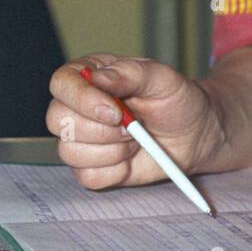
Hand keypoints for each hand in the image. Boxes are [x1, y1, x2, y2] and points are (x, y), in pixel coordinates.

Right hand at [45, 54, 221, 189]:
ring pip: (70, 152)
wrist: (193, 134)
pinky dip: (114, 172)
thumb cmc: (176, 100)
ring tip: (135, 140)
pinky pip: (86, 176)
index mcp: (88, 76)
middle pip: (58, 121)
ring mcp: (81, 138)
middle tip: (133, 127)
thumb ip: (130, 73)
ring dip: (111, 151)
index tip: (115, 112)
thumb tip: (99, 78)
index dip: (83, 100)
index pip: (61, 84)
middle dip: (102, 130)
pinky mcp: (91, 166)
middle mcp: (78, 106)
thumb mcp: (161, 78)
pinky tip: (129, 159)